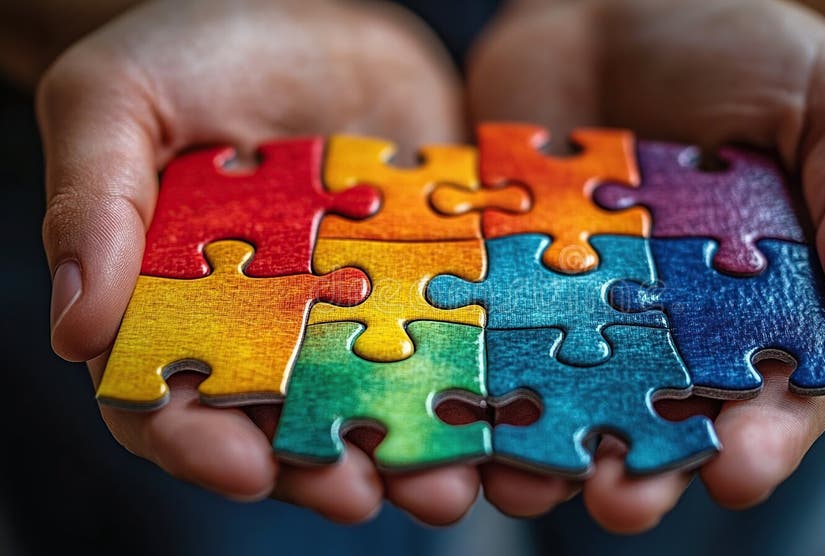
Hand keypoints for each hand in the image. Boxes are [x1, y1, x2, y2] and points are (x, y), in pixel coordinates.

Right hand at [39, 0, 485, 525]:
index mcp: (181, 305)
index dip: (201, 445)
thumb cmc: (197, 47)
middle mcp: (275, 324)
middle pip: (292, 427)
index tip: (244, 469)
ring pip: (384, 398)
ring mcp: (361, 304)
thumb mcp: (119, 99)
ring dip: (417, 451)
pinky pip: (460, 334)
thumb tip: (76, 328)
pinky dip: (485, 378)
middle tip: (367, 497)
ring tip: (454, 486)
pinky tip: (516, 406)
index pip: (173, 401)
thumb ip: (95, 203)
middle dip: (327, 470)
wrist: (315, 9)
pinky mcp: (433, 273)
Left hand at [467, 0, 824, 531]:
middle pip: (656, 422)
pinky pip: (482, 339)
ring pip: (561, 402)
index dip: (760, 440)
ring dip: (539, 455)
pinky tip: (449, 415)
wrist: (609, 0)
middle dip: (640, 471)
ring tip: (517, 488)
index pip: (772, 395)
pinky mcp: (501, 276)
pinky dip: (465, 381)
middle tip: (618, 503)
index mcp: (758, 301)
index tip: (737, 471)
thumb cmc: (735, 42)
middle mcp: (664, 326)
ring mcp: (575, 305)